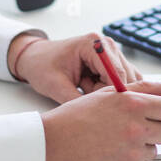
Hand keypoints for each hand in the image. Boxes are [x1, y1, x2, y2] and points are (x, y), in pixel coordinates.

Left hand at [13, 32, 142, 103]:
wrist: (35, 58)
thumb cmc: (42, 66)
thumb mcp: (55, 86)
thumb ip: (77, 100)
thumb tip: (94, 117)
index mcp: (94, 43)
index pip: (117, 72)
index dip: (114, 95)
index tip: (105, 110)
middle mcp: (107, 45)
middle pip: (125, 77)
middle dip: (109, 94)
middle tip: (84, 95)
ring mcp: (111, 53)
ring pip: (124, 82)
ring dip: (108, 92)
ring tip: (85, 89)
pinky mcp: (112, 63)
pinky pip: (120, 82)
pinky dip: (108, 91)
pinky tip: (90, 89)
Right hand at [39, 79, 160, 160]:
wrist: (50, 145)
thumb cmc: (75, 117)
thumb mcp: (109, 94)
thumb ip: (144, 88)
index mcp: (134, 105)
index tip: (158, 113)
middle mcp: (136, 129)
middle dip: (155, 129)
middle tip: (132, 127)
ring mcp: (132, 154)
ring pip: (154, 150)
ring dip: (141, 146)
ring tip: (114, 140)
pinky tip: (106, 154)